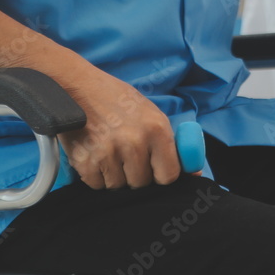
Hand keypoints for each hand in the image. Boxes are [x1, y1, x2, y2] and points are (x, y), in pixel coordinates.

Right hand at [58, 63, 180, 188]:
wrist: (79, 88)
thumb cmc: (119, 101)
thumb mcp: (152, 115)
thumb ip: (171, 144)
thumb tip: (195, 174)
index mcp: (157, 130)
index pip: (168, 176)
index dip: (162, 176)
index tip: (155, 171)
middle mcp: (134, 143)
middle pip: (142, 184)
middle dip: (136, 175)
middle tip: (128, 157)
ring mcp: (108, 153)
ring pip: (119, 186)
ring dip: (116, 176)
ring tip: (110, 153)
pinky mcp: (84, 161)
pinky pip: (97, 185)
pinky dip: (96, 176)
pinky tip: (96, 155)